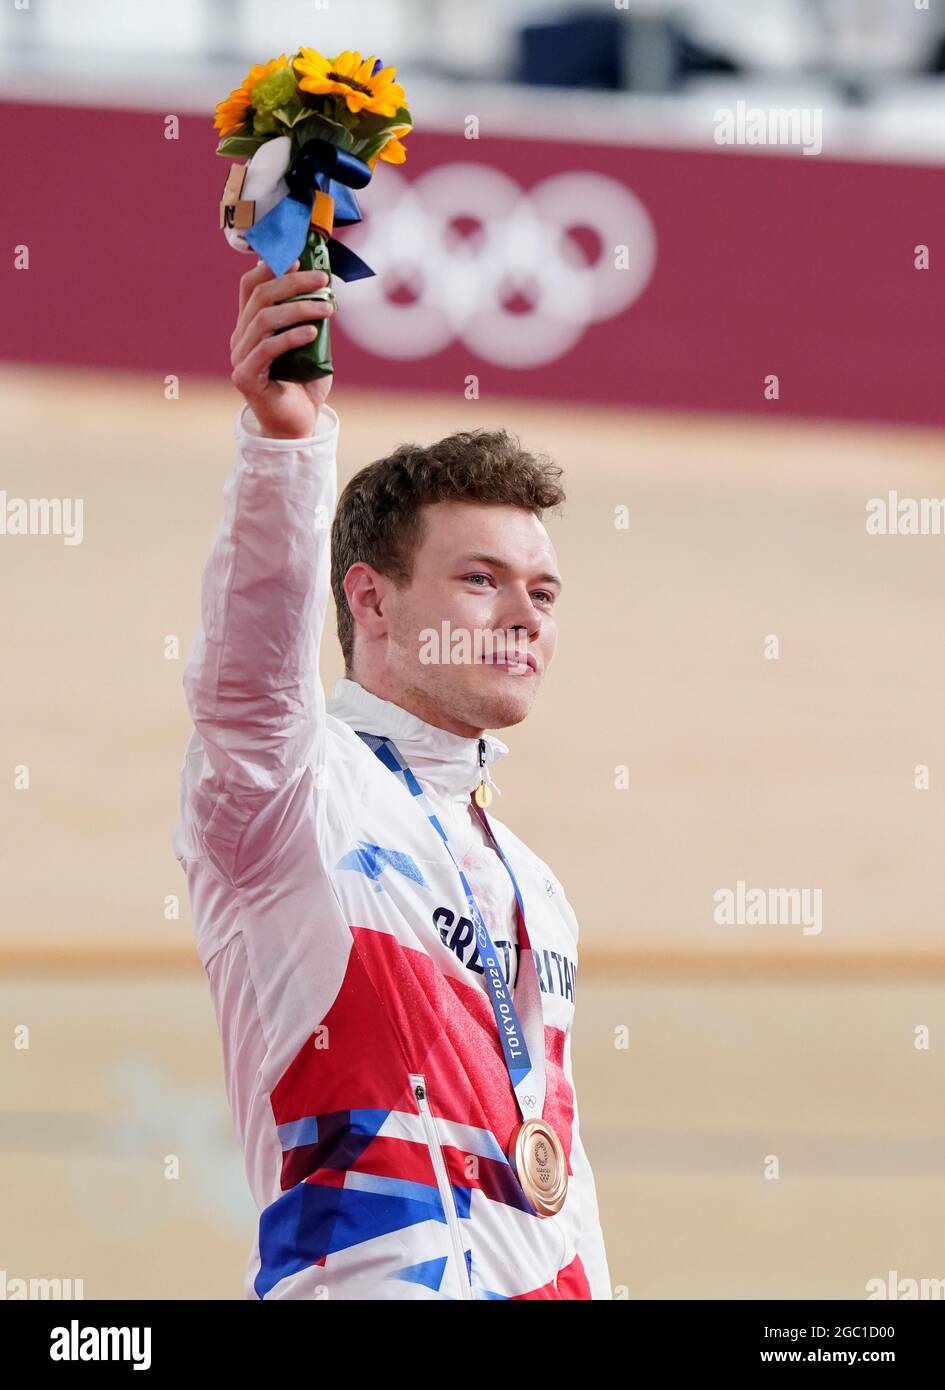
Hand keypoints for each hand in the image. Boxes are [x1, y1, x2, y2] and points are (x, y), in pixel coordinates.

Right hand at [230, 258, 334, 438]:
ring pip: (264, 320)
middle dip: (292, 283)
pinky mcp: (245, 378)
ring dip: (298, 309)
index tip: (298, 257)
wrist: (298, 427)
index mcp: (250, 328)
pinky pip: (267, 349)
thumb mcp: (311, 345)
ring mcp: (239, 358)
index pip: (250, 287)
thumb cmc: (304, 385)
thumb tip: (323, 287)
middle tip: (322, 279)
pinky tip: (313, 332)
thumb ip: (309, 318)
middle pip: (259, 297)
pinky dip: (291, 337)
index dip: (269, 267)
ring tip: (327, 308)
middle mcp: (240, 339)